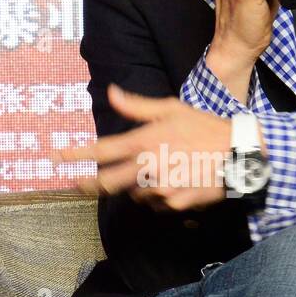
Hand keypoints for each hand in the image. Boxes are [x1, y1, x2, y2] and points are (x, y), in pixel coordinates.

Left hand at [59, 84, 235, 210]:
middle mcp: (148, 166)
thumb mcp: (171, 108)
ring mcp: (161, 188)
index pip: (101, 150)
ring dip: (135, 185)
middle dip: (86, 184)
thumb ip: (137, 105)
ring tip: (160, 170)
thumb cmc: (205, 127)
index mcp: (144, 141)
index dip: (75, 155)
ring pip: (134, 193)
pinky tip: (174, 181)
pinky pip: (156, 202)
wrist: (240, 154)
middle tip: (75, 183)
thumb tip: (111, 92)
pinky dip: (157, 194)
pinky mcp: (175, 204)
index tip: (55, 157)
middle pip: (106, 183)